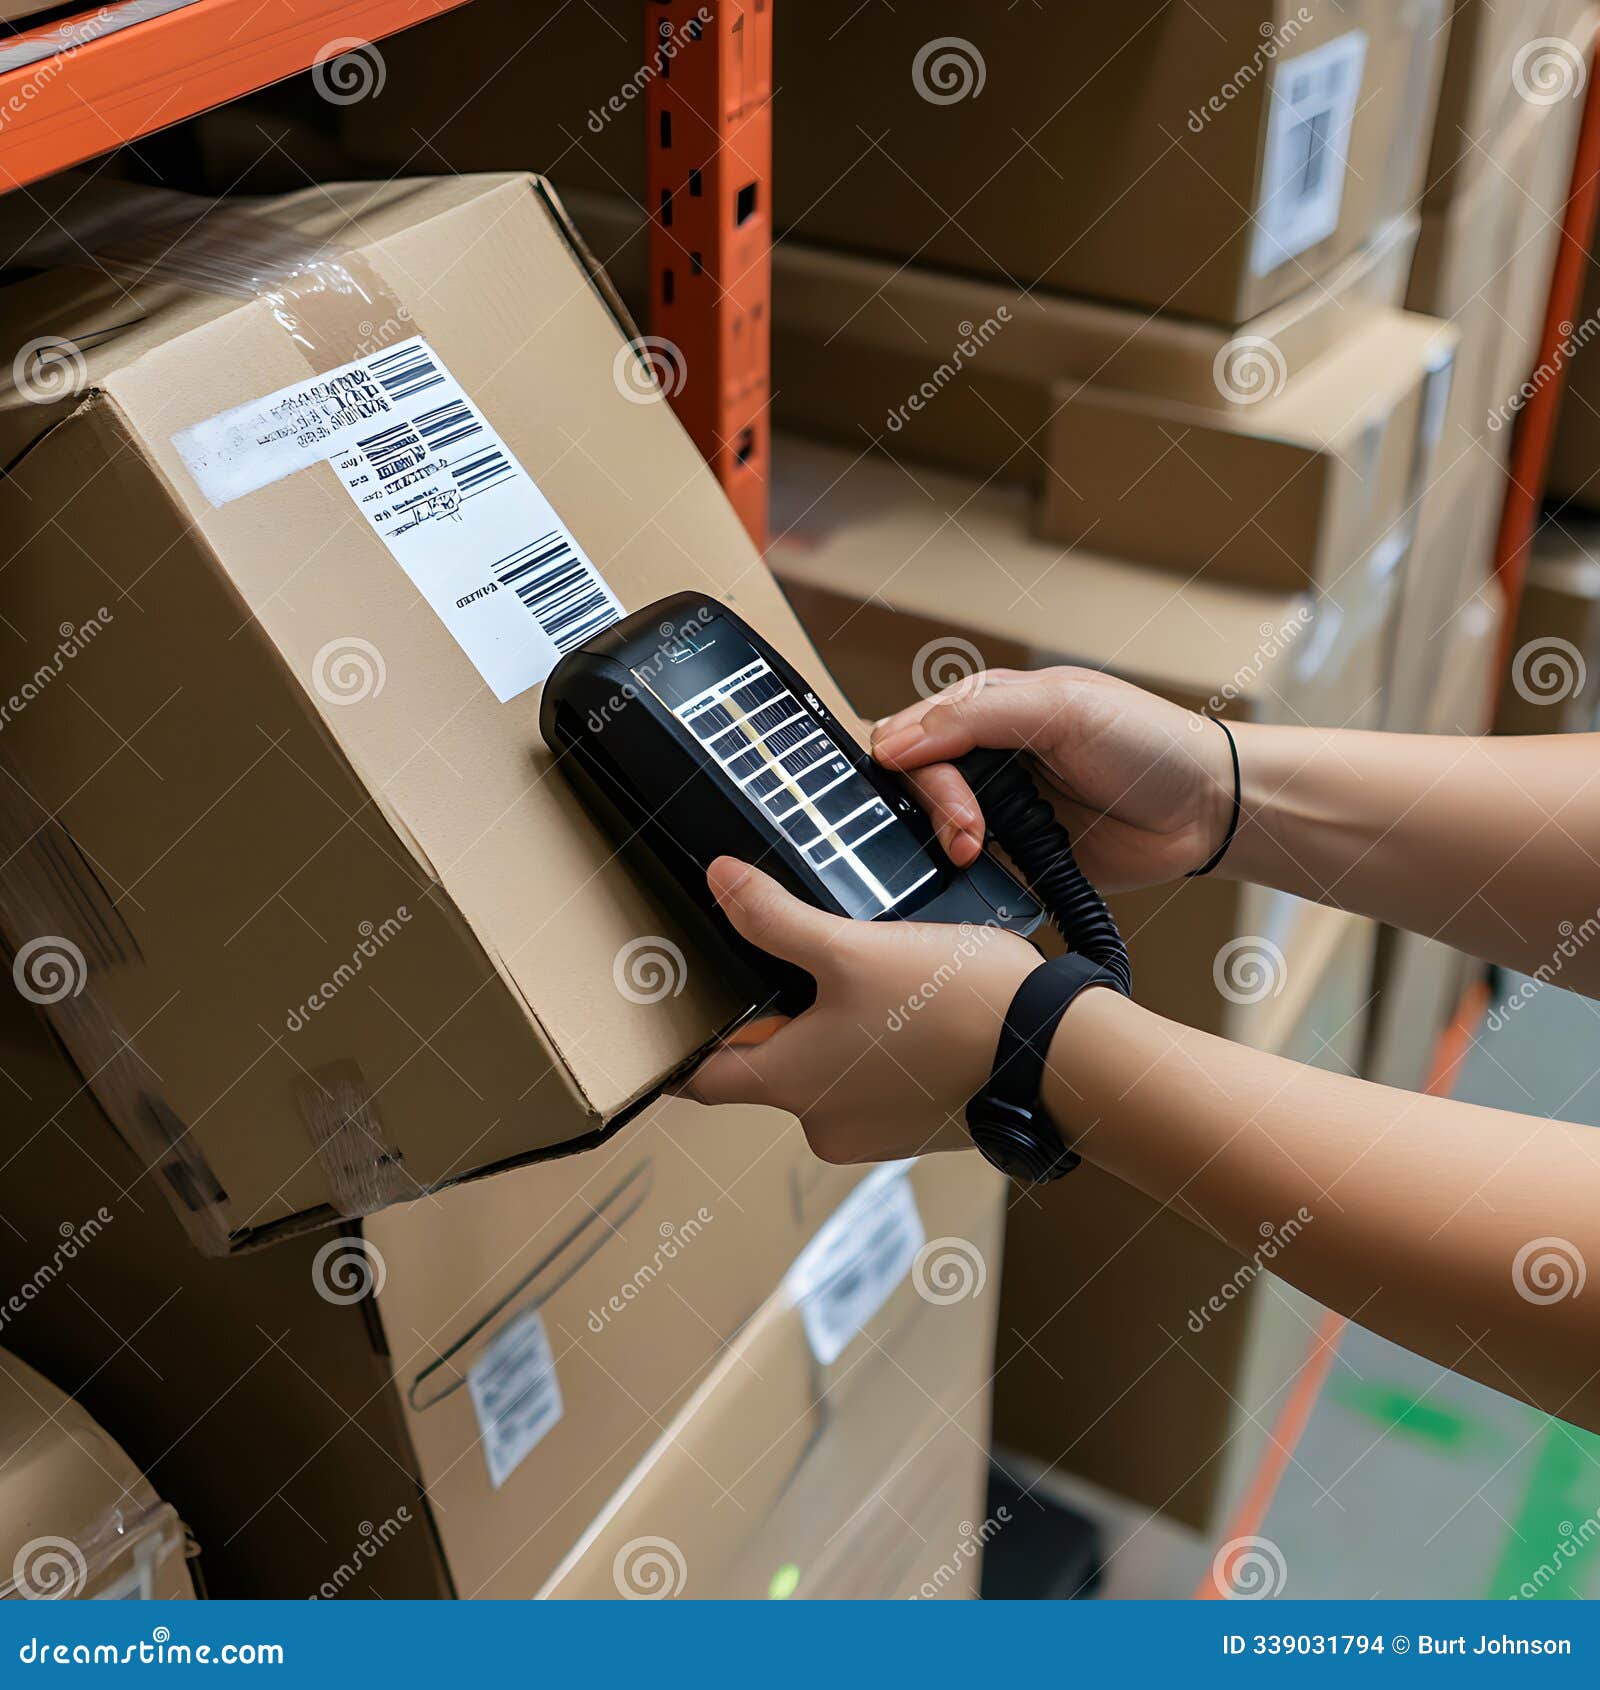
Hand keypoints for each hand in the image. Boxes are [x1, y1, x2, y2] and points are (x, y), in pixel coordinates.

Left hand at [682, 857, 1037, 1163]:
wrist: (1053, 1054)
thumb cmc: (954, 1006)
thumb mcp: (852, 948)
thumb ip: (776, 919)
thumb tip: (720, 882)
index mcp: (793, 1083)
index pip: (706, 1079)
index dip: (686, 1048)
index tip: (676, 1025)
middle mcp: (825, 1123)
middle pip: (773, 1066)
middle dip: (786, 1018)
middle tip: (805, 965)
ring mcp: (875, 1133)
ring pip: (831, 1071)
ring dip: (838, 1031)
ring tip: (871, 979)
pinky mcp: (919, 1127)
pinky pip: (878, 1083)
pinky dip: (882, 1050)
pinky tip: (913, 1010)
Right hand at [870, 668, 1234, 891]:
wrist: (1207, 810)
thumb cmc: (1150, 743)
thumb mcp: (1062, 708)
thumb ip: (975, 717)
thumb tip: (892, 744)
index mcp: (990, 706)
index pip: (913, 730)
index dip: (915, 764)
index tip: (947, 798)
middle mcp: (989, 755)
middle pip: (915, 781)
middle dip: (934, 808)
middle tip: (970, 833)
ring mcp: (1001, 807)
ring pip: (930, 827)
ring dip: (944, 842)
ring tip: (978, 854)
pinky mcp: (1018, 855)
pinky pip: (966, 869)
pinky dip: (964, 875)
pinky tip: (981, 874)